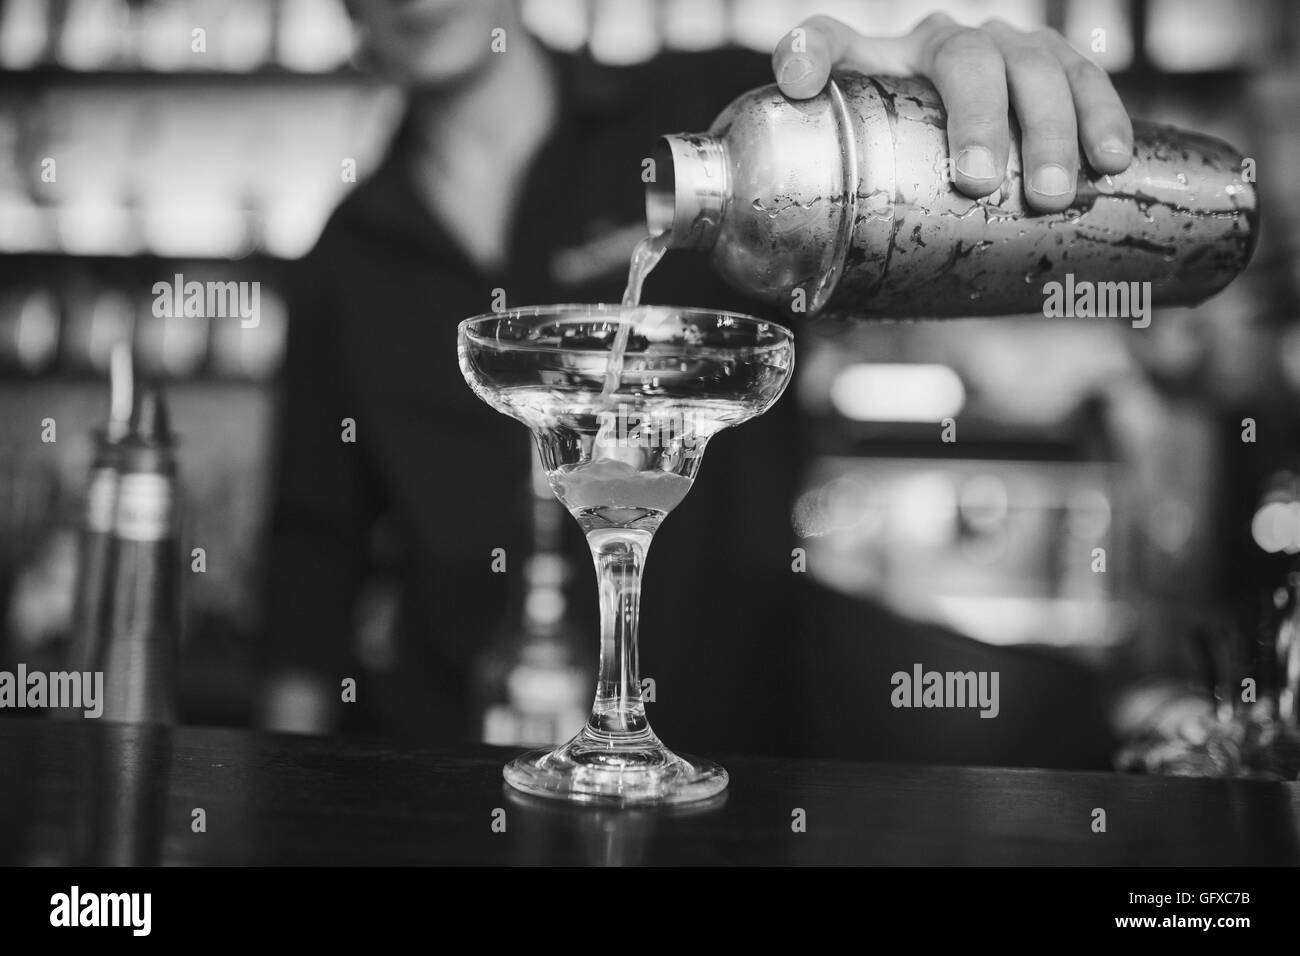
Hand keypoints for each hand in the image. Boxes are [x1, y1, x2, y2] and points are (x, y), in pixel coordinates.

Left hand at [771, 14, 1132, 211]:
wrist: (968, 145)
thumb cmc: (906, 155)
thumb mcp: (865, 166)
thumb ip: (831, 180)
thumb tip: (796, 220)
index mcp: (878, 60)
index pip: (827, 42)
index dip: (809, 53)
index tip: (803, 80)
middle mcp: (944, 43)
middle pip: (962, 59)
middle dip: (977, 119)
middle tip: (980, 183)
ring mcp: (1008, 50)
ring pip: (1034, 65)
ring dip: (1050, 127)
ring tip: (1051, 193)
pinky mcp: (1059, 70)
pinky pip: (1087, 79)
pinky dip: (1103, 117)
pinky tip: (1111, 161)